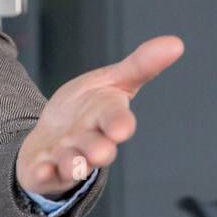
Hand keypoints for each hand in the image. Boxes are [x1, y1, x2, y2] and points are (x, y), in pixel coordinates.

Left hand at [16, 36, 183, 196]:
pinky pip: (43, 173)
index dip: (119, 122)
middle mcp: (89, 142)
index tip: (122, 128)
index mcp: (106, 119)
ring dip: (72, 164)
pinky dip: (42, 173)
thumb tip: (176, 43)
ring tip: (73, 164)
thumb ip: (140, 65)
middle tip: (100, 152)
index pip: (116, 119)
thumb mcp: (110, 81)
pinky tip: (40, 170)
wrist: (52, 136)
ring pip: (72, 164)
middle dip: (98, 150)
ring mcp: (66, 158)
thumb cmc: (86, 110)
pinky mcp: (44, 169)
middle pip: (97, 148)